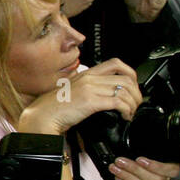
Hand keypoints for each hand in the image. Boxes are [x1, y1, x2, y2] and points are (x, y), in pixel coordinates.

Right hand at [19, 58, 142, 134]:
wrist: (42, 116)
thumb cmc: (54, 108)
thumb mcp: (73, 92)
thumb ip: (87, 89)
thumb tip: (103, 96)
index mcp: (86, 74)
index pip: (116, 64)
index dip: (131, 74)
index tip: (133, 87)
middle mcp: (89, 78)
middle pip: (126, 78)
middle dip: (136, 93)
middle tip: (135, 104)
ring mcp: (90, 88)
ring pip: (125, 90)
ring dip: (133, 103)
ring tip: (130, 112)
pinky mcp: (90, 101)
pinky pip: (118, 102)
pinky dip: (126, 110)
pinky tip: (124, 116)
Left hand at [112, 157, 178, 179]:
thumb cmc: (154, 171)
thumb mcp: (158, 161)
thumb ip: (152, 155)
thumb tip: (134, 147)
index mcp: (170, 171)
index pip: (171, 170)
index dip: (156, 166)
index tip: (140, 159)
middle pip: (153, 179)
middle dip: (134, 169)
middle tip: (120, 161)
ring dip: (126, 176)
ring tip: (114, 167)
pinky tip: (117, 176)